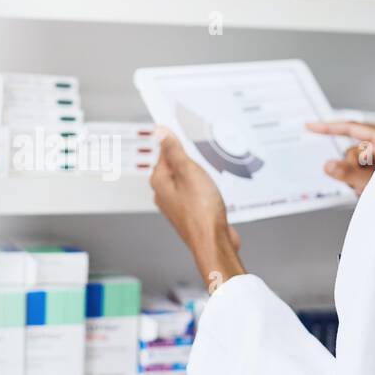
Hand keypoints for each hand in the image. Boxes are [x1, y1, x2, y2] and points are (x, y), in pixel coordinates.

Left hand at [150, 128, 244, 290]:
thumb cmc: (201, 212)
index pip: (164, 152)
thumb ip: (174, 151)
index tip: (190, 137)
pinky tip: (214, 191)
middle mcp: (164, 193)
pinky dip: (205, 188)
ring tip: (210, 176)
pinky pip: (196, 193)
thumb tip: (160, 132)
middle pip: (176, 166)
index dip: (179, 143)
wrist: (214, 242)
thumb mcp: (189, 172)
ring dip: (200, 175)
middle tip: (204, 159)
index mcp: (160, 181)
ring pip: (187, 180)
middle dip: (191, 160)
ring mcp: (177, 204)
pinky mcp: (191, 212)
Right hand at [305, 120, 374, 196]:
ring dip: (358, 179)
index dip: (329, 127)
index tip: (310, 126)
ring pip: (357, 164)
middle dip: (351, 167)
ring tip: (370, 190)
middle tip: (360, 183)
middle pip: (353, 150)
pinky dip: (363, 183)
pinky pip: (364, 173)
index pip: (353, 128)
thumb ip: (350, 174)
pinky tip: (371, 191)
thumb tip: (327, 165)